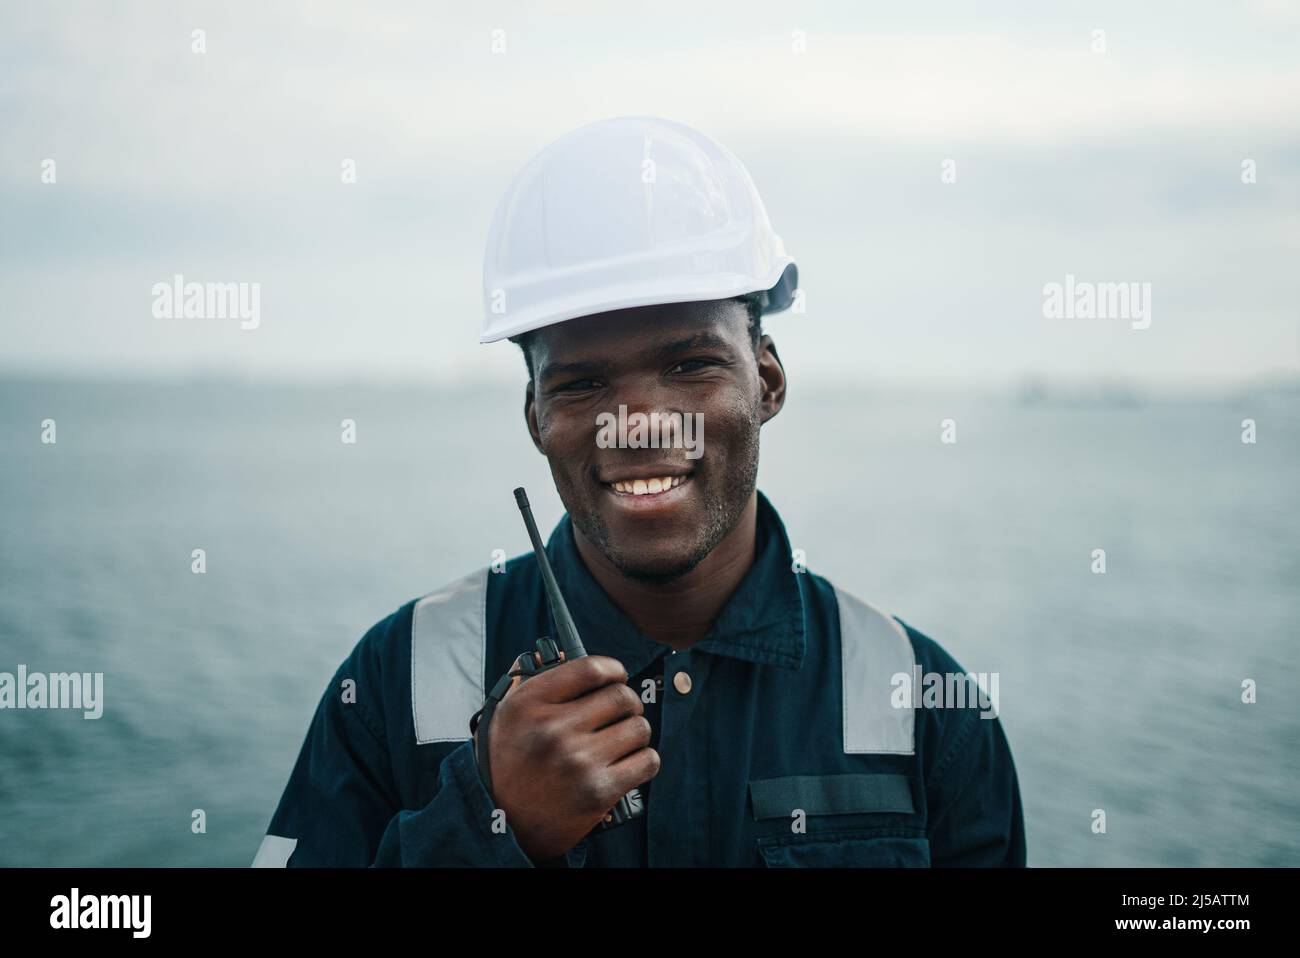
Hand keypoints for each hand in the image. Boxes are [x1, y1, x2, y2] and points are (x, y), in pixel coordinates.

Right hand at [478, 654, 658, 862]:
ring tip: (622, 739)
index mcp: (530, 704)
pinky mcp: (598, 792)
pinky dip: (644, 760)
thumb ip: (537, 681)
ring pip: (639, 728)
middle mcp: (553, 730)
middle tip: (622, 712)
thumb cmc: (508, 763)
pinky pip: (647, 761)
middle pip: (622, 696)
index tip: (617, 676)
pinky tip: (628, 762)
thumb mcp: (508, 714)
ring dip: (636, 732)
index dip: (613, 669)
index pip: (590, 669)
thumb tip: (570, 653)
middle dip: (628, 702)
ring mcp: (577, 762)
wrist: (502, 823)